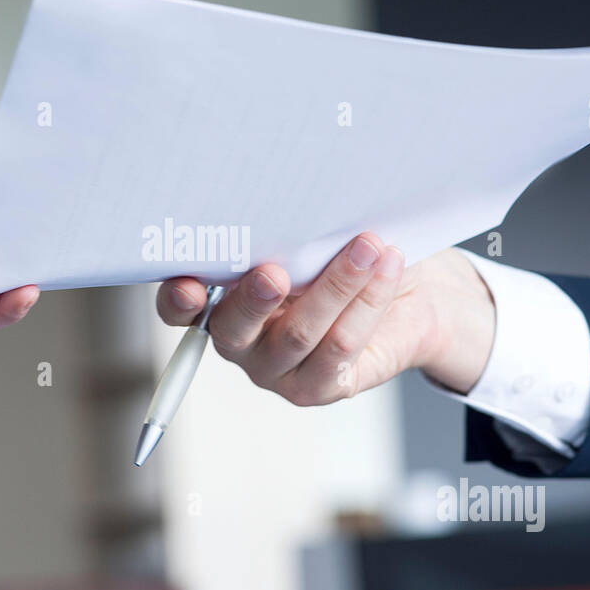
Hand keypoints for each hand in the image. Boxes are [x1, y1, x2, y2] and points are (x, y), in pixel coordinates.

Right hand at [155, 234, 494, 405]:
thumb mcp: (310, 235)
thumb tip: (290, 202)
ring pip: (297, 334)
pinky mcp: (319, 386)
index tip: (188, 283)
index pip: (181, 307)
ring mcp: (276, 369)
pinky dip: (367, 301)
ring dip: (336, 285)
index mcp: (220, 298)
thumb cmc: (344, 255)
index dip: (178, 299)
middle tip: (275, 273)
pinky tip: (386, 267)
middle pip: (233, 328)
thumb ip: (289, 230)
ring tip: (366, 247)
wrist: (410, 297)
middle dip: (253, 298)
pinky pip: (340, 345)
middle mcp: (240, 339)